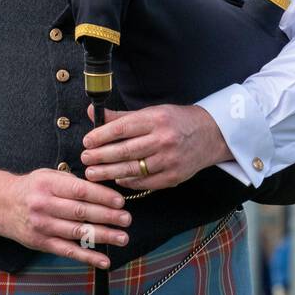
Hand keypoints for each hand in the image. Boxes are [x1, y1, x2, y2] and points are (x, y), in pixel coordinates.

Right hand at [0, 167, 130, 270]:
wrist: (1, 205)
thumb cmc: (31, 188)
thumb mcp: (47, 176)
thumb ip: (71, 182)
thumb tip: (101, 189)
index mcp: (48, 184)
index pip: (80, 191)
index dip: (102, 196)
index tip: (119, 201)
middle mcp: (44, 205)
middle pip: (81, 212)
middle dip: (107, 216)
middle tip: (127, 219)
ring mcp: (43, 226)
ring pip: (77, 233)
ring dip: (103, 236)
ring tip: (122, 238)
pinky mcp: (42, 243)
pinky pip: (68, 251)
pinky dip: (88, 257)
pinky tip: (104, 260)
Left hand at [81, 104, 230, 191]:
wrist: (210, 134)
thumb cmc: (175, 120)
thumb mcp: (151, 112)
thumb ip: (121, 116)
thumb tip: (93, 113)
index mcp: (156, 119)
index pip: (123, 128)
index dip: (102, 136)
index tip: (87, 141)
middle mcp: (163, 139)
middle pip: (125, 151)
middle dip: (101, 157)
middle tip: (84, 159)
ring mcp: (169, 160)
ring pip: (133, 169)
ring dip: (109, 172)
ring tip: (93, 173)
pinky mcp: (174, 176)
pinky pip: (145, 182)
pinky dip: (129, 182)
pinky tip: (116, 179)